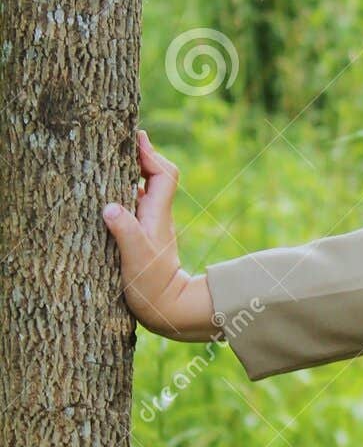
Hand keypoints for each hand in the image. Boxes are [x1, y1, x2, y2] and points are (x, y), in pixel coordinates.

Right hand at [103, 129, 219, 342]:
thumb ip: (125, 231)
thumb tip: (109, 207)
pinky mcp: (144, 238)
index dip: (150, 152)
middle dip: (140, 156)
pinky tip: (108, 196)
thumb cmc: (152, 286)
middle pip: (156, 175)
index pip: (163, 173)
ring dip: (131, 173)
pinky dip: (124, 193)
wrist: (169, 311)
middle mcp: (157, 216)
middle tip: (119, 140)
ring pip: (145, 190)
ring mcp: (151, 226)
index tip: (135, 135)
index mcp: (157, 214)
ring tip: (109, 160)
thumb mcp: (135, 258)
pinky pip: (136, 206)